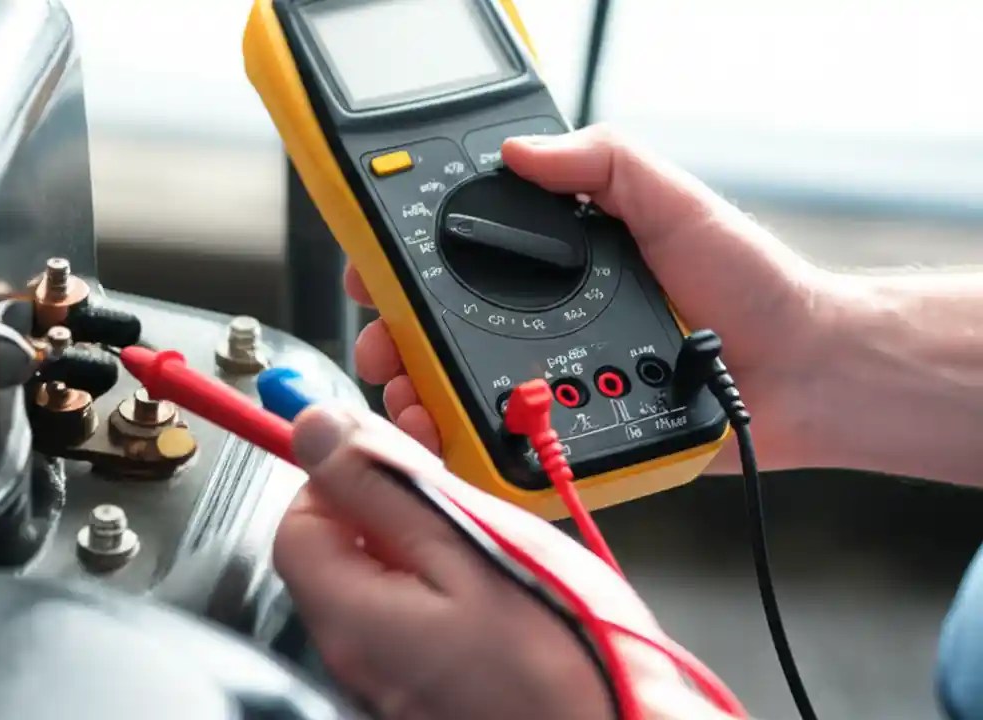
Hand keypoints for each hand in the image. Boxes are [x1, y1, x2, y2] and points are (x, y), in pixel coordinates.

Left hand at [275, 403, 738, 718]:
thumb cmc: (568, 654)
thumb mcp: (470, 540)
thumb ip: (383, 483)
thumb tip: (319, 430)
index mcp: (355, 617)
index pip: (298, 522)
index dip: (337, 474)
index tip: (383, 450)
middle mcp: (363, 659)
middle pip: (343, 554)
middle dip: (391, 503)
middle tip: (454, 487)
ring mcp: (400, 681)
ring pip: (389, 585)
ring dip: (429, 542)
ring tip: (492, 537)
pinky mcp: (439, 692)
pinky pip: (424, 622)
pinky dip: (453, 587)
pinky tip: (503, 583)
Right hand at [348, 124, 833, 472]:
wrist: (803, 373)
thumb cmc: (749, 285)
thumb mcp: (670, 201)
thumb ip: (602, 162)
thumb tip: (520, 150)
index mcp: (552, 269)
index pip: (452, 262)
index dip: (400, 269)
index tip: (372, 276)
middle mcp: (540, 326)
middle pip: (435, 335)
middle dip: (391, 343)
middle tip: (384, 348)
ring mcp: (547, 384)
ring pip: (453, 395)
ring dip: (413, 398)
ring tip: (408, 400)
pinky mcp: (565, 439)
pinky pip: (501, 449)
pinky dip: (458, 450)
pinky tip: (441, 443)